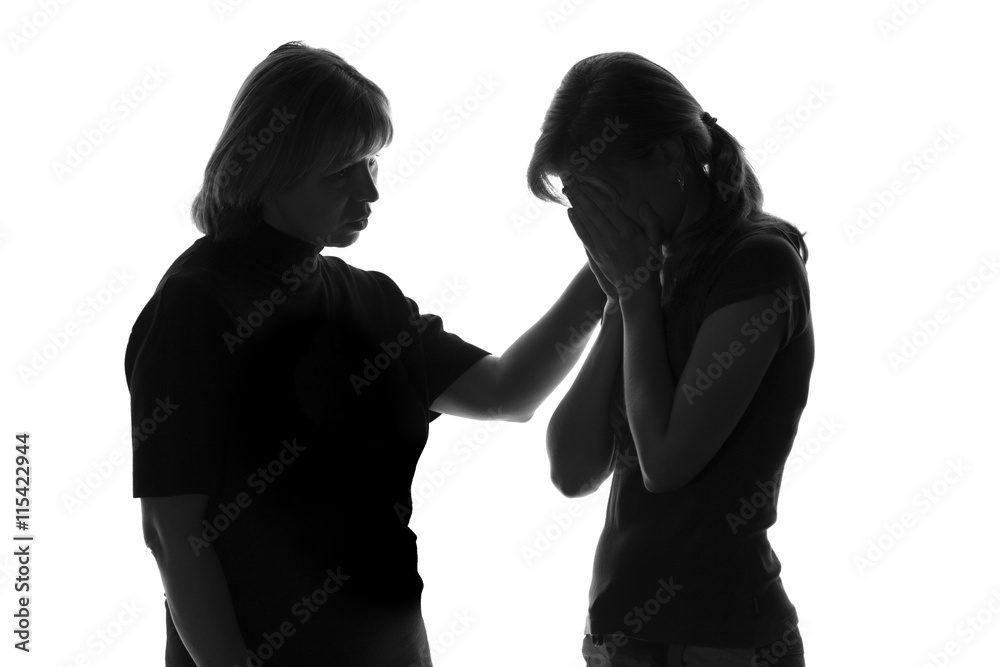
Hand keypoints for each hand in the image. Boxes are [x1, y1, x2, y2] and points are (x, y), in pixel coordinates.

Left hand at [564, 182, 663, 301]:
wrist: (637, 289)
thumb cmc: (649, 264)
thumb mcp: (657, 241)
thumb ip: (652, 222)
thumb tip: (643, 204)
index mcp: (628, 231)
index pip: (608, 207)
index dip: (595, 193)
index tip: (586, 181)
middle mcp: (613, 237)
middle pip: (593, 211)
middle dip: (581, 194)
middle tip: (570, 180)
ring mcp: (602, 247)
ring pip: (586, 221)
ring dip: (576, 204)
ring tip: (568, 190)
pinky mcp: (595, 255)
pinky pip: (583, 235)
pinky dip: (576, 223)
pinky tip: (570, 212)